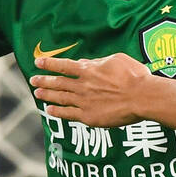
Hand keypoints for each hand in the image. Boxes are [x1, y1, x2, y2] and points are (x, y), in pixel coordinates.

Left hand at [31, 52, 154, 127]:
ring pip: (60, 97)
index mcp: (89, 70)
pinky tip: (50, 110)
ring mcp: (84, 102)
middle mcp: (83, 85)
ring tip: (37, 93)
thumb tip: (88, 62)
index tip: (38, 62)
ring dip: (47, 95)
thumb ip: (99, 61)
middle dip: (44, 80)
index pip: (64, 66)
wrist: (142, 97)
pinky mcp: (89, 117)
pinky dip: (57, 112)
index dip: (50, 64)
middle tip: (33, 80)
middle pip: (58, 82)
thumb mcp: (117, 59)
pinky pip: (68, 114)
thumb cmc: (135, 76)